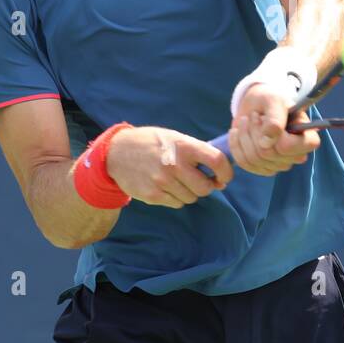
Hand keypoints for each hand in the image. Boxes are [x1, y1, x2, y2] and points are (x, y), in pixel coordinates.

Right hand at [104, 126, 233, 207]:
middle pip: (205, 188)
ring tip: (176, 180)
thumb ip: (197, 153)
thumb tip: (221, 176)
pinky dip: (176, 198)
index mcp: (184, 146)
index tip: (224, 177)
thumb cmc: (152, 144)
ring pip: (191, 198)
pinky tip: (165, 186)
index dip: (226, 172)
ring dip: (189, 192)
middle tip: (198, 180)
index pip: (216, 161)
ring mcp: (162, 181)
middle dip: (206, 186)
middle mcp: (174, 164)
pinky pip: (177, 204)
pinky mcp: (153, 195)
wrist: (116, 153)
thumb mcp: (175, 138)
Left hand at [229, 84, 320, 176]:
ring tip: (246, 120)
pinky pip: (244, 162)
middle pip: (267, 154)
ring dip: (244, 135)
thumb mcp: (274, 100)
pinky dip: (236, 144)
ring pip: (254, 159)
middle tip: (254, 115)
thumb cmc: (271, 100)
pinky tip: (237, 132)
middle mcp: (296, 156)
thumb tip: (266, 143)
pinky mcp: (263, 168)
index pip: (287, 147)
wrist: (258, 105)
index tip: (265, 117)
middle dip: (255, 131)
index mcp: (307, 138)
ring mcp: (279, 165)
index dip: (272, 134)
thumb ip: (274, 119)